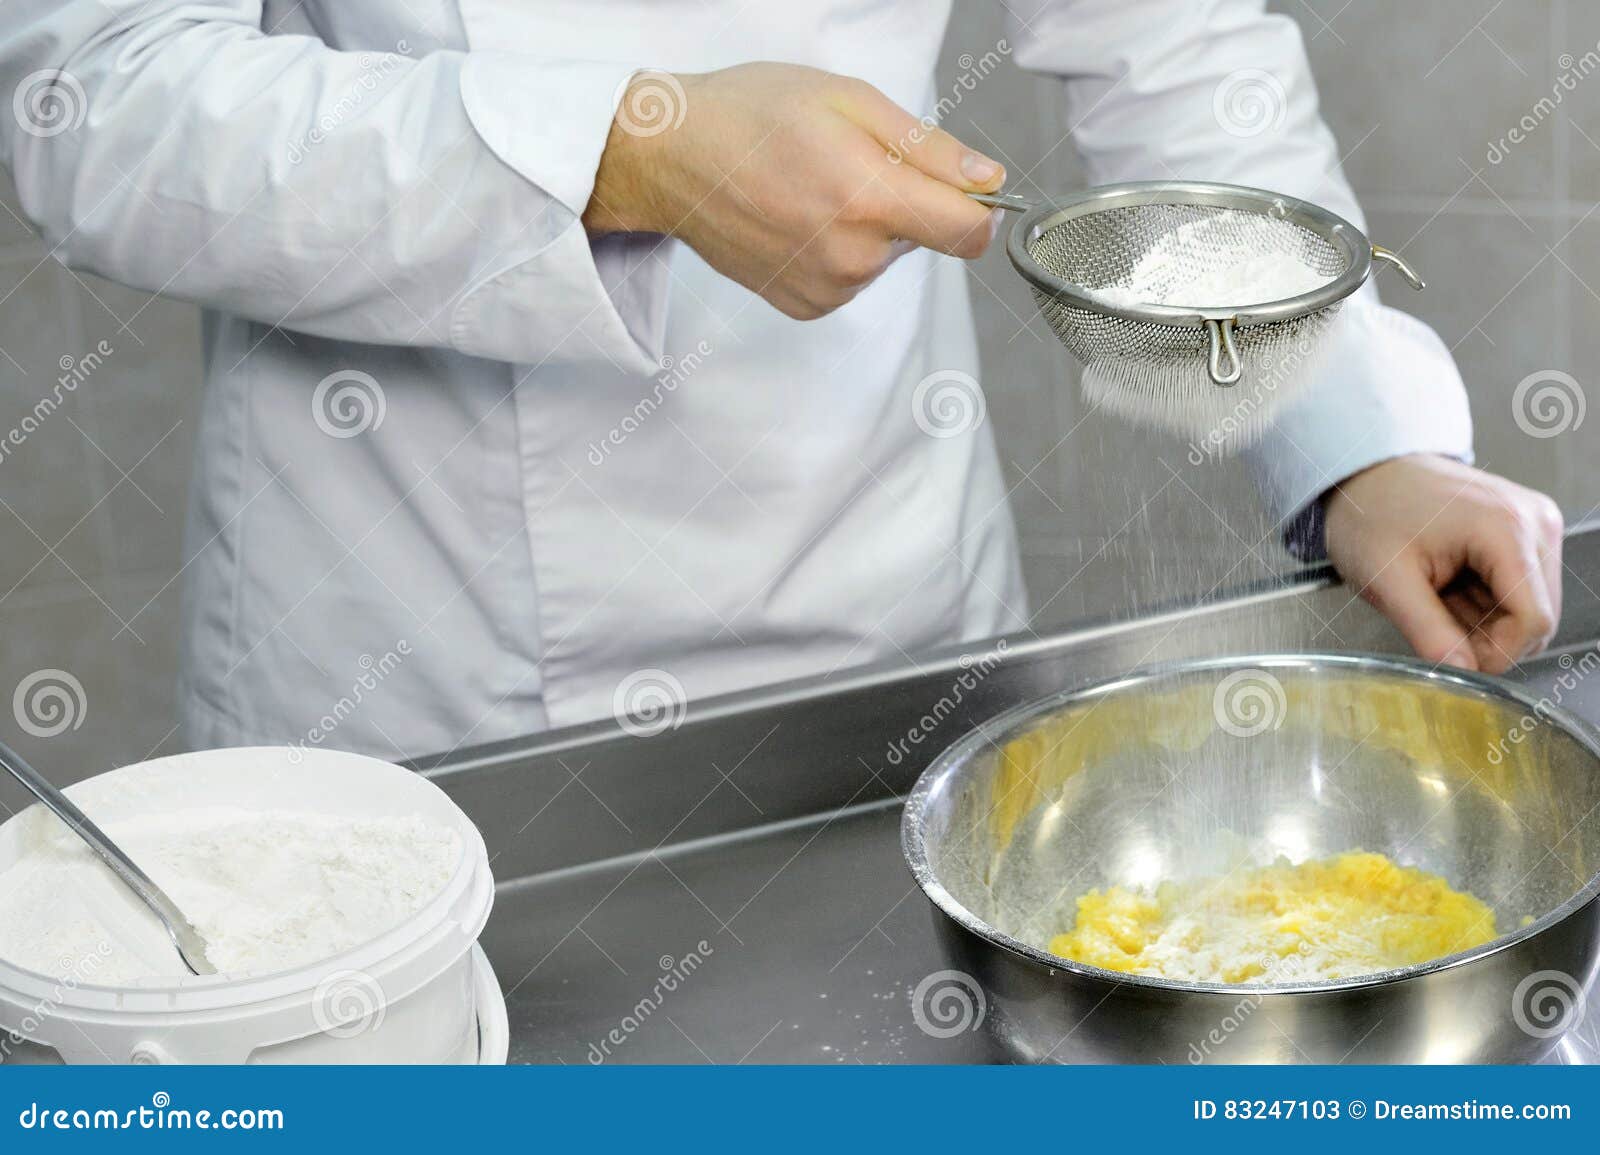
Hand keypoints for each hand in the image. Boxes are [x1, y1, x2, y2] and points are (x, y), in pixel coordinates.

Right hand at [583, 63, 1004, 319]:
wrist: (672, 158)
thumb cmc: (752, 116)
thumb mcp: (851, 101)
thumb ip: (929, 148)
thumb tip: (987, 180)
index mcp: (869, 198)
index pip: (967, 232)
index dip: (979, 208)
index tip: (965, 189)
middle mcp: (851, 256)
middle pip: (925, 241)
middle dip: (905, 203)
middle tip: (848, 164)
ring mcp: (827, 288)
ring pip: (885, 259)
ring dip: (868, 228)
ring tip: (812, 188)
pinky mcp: (805, 306)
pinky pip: (851, 279)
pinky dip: (837, 251)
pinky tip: (797, 219)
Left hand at [1324, 454, 1563, 673]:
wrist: (1370, 469)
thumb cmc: (1372, 511)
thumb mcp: (1387, 579)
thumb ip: (1426, 630)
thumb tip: (1459, 670)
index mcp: (1507, 530)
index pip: (1533, 621)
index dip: (1496, 654)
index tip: (1455, 660)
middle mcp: (1536, 524)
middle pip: (1537, 618)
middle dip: (1488, 636)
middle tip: (1433, 623)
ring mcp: (1536, 525)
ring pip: (1529, 608)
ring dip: (1485, 620)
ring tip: (1436, 597)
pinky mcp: (1527, 531)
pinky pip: (1520, 589)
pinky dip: (1486, 601)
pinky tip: (1449, 587)